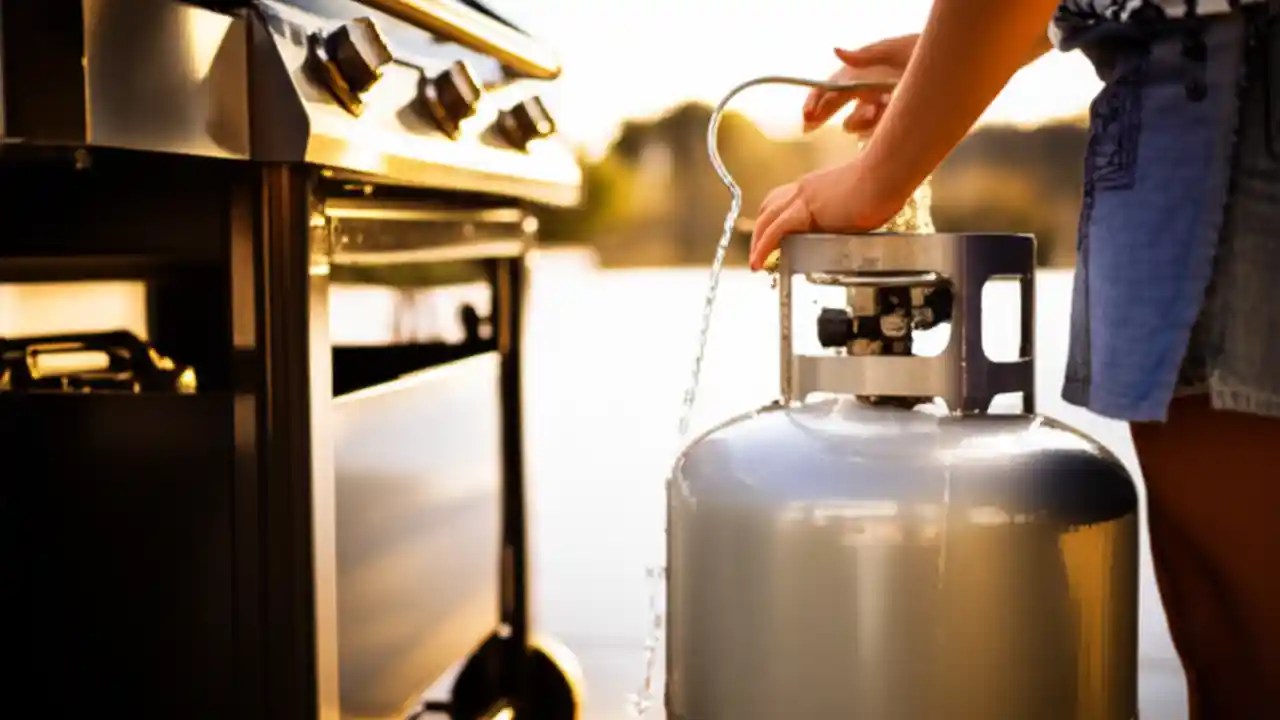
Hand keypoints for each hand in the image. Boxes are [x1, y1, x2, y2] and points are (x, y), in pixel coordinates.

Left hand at [748, 161, 902, 270]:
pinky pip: (774, 231)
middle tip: (758, 252)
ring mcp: (802, 197)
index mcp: (816, 186)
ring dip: (757, 241)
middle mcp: (804, 188)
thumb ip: (849, 214)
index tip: (773, 235)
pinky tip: (758, 262)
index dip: (774, 217)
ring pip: (767, 219)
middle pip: (769, 208)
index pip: (785, 200)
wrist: (885, 174)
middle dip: (760, 230)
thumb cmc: (883, 185)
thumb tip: (855, 227)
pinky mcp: (803, 210)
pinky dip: (763, 247)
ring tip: (755, 262)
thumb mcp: (860, 201)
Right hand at [802, 35, 918, 135]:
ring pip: (854, 124)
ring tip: (876, 110)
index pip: (830, 87)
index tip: (807, 114)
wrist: (957, 73)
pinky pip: (872, 135)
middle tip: (808, 127)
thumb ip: (865, 55)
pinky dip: (874, 131)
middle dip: (821, 115)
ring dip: (858, 120)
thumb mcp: (894, 52)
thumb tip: (836, 51)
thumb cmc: (923, 54)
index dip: (816, 100)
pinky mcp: (891, 124)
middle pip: (835, 106)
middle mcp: (867, 91)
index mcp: (863, 73)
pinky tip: (885, 119)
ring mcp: (879, 109)